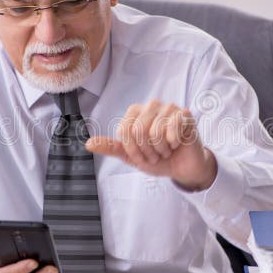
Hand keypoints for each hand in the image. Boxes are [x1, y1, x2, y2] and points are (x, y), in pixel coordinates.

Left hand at [85, 100, 216, 190]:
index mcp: (135, 113)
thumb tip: (88, 144)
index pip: (124, 131)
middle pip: (138, 131)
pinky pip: (171, 129)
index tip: (142, 156)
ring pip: (155, 132)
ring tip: (167, 149)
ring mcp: (168, 108)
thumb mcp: (131, 156)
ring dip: (161, 149)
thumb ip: (112, 148)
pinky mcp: (184, 114)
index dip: (133, 150)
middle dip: (147, 151)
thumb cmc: (158, 158)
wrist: (182, 167)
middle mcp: (150, 106)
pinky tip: (177, 143)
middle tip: (157, 154)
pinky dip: (173, 143)